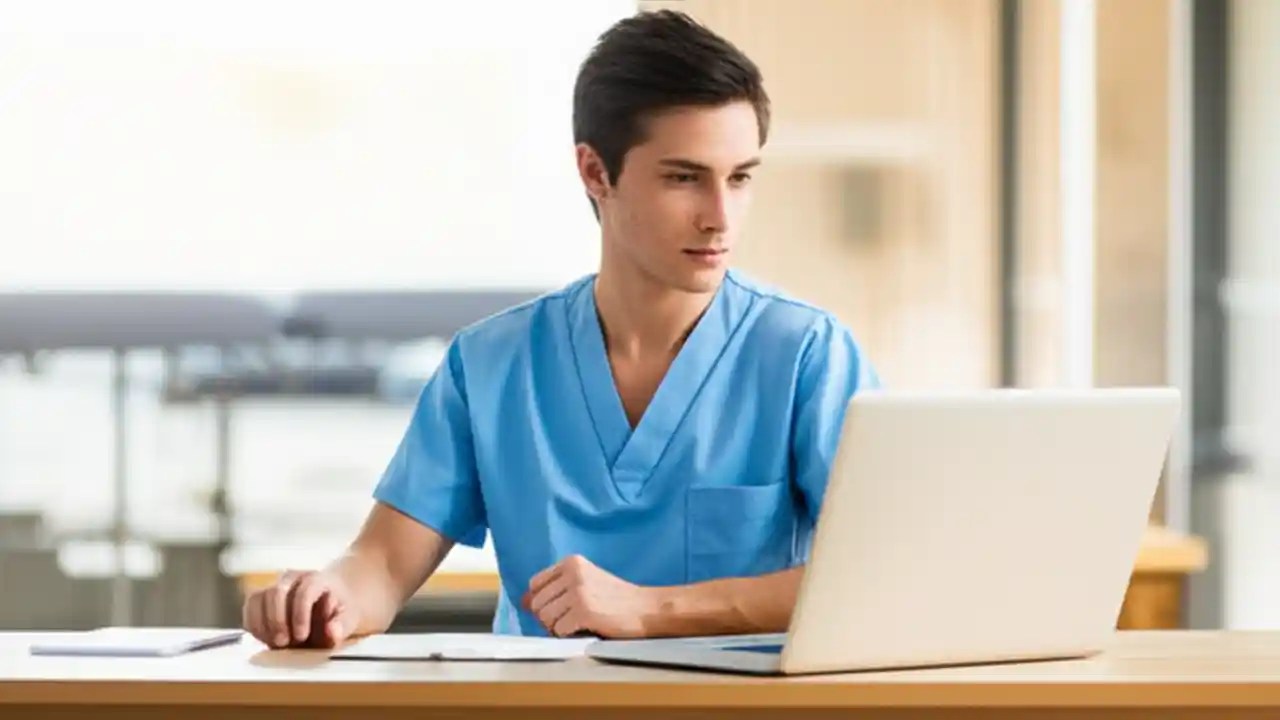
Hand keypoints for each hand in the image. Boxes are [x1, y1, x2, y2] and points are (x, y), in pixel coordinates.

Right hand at [242, 570, 359, 648]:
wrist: (332, 599)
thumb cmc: (339, 611)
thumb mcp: (349, 619)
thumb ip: (341, 626)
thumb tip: (332, 632)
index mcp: (317, 579)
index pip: (304, 592)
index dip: (300, 615)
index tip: (301, 636)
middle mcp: (293, 578)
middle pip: (276, 592)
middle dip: (277, 621)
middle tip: (283, 643)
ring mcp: (275, 585)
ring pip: (258, 597)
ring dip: (263, 624)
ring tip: (274, 643)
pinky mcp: (262, 595)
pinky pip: (249, 606)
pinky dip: (254, 624)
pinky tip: (265, 638)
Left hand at [521, 555, 662, 638]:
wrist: (645, 608)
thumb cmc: (615, 599)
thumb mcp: (585, 582)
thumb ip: (556, 589)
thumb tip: (522, 601)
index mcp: (572, 562)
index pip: (535, 584)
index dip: (542, 601)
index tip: (558, 609)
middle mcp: (573, 573)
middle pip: (537, 604)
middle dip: (549, 618)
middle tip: (571, 621)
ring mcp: (578, 592)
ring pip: (545, 618)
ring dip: (558, 628)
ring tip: (578, 625)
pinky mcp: (584, 611)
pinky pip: (559, 630)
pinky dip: (569, 635)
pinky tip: (585, 629)